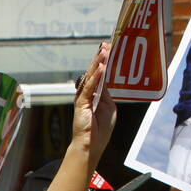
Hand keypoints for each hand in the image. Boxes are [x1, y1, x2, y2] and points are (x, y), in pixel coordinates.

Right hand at [72, 42, 116, 165]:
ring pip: (91, 77)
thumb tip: (107, 81)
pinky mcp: (81, 103)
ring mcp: (84, 98)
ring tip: (104, 50)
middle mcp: (88, 94)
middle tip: (106, 44)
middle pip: (94, 72)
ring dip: (98, 63)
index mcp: (96, 94)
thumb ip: (107, 94)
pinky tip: (101, 67)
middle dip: (100, 58)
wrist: (91, 146)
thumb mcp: (109, 107)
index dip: (104, 62)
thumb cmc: (100, 130)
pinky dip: (96, 77)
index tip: (109, 49)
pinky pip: (89, 87)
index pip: (100, 75)